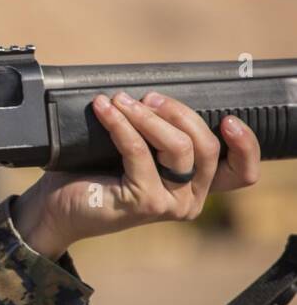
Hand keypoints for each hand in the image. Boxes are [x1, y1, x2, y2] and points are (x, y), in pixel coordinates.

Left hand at [12, 91, 261, 258]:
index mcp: (197, 186)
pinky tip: (103, 109)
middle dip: (178, 112)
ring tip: (120, 100)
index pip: (241, 172)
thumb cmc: (96, 175)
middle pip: (207, 146)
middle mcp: (190, 199)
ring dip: (147, 116)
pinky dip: (120, 124)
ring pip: (177, 147)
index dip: (246, 144)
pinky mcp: (144, 203)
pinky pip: (138, 151)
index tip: (228, 119)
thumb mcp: (139, 151)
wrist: (58, 208)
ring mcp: (170, 204)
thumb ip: (162, 135)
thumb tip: (161, 96)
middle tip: (147, 97)